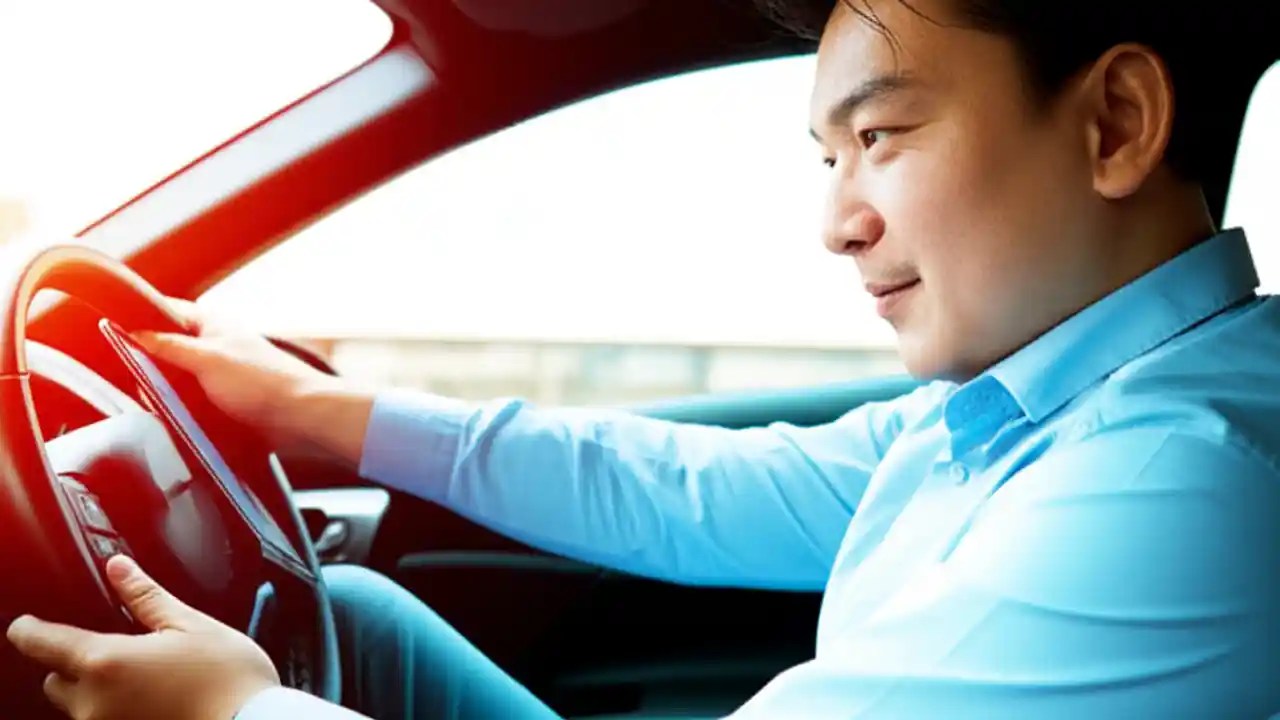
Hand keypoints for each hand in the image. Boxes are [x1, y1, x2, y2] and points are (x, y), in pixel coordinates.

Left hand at [6, 555, 279, 719]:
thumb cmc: (229, 681)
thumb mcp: (190, 625)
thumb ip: (146, 596)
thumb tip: (119, 568)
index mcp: (105, 663)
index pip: (39, 642)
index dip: (28, 628)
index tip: (27, 623)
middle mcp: (94, 704)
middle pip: (55, 680)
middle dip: (78, 664)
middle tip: (121, 652)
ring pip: (82, 706)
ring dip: (101, 691)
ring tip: (149, 680)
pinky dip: (120, 711)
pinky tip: (157, 702)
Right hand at [134, 298, 339, 450]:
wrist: (301, 419)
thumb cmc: (265, 382)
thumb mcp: (207, 359)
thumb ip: (169, 347)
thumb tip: (135, 333)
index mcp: (212, 325)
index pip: (166, 311)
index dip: (141, 319)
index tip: (115, 332)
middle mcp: (215, 347)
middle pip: (166, 351)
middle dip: (151, 367)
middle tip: (142, 382)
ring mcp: (220, 375)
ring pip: (177, 381)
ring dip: (167, 394)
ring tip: (160, 404)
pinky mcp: (226, 402)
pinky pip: (193, 404)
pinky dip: (183, 411)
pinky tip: (177, 420)